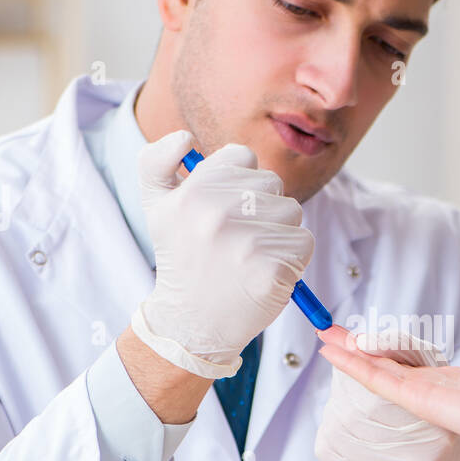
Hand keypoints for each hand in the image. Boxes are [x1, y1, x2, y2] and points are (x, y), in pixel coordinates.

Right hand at [130, 130, 314, 378]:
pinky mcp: (273, 270)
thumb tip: (184, 138)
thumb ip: (156, 162)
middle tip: (237, 237)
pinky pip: (303, 242)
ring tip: (250, 255)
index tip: (224, 207)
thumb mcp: (156, 207)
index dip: (238, 180)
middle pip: (271, 182)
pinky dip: (293, 257)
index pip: (242, 156)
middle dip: (261, 206)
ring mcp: (248, 242)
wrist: (193, 322)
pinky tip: (266, 270)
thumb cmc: (183, 258)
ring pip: (291, 212)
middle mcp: (217, 213)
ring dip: (279, 231)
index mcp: (193, 191)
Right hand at [316, 286, 459, 460]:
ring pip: (376, 371)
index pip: (412, 363)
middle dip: (358, 348)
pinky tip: (333, 353)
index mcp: (456, 382)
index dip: (388, 348)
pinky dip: (353, 364)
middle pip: (386, 365)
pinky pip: (378, 379)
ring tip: (323, 337)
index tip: (369, 336)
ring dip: (348, 353)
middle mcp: (434, 390)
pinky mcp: (418, 399)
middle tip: (330, 332)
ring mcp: (423, 396)